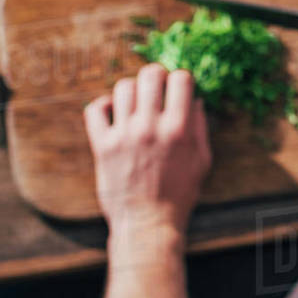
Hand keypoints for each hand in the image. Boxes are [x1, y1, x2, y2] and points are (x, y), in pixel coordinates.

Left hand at [84, 65, 211, 239]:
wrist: (147, 223)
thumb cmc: (179, 193)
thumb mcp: (202, 160)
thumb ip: (199, 127)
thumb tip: (194, 99)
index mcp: (178, 129)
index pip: (181, 79)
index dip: (182, 79)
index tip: (179, 88)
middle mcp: (150, 127)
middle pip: (150, 75)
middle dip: (157, 75)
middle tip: (157, 87)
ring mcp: (123, 135)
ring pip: (123, 87)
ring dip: (133, 90)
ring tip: (136, 103)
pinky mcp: (102, 145)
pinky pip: (95, 109)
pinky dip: (104, 105)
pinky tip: (114, 113)